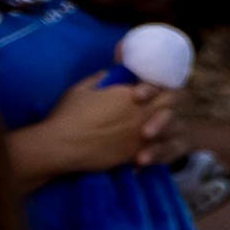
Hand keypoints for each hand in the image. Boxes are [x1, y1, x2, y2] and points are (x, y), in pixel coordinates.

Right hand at [27, 77, 174, 178]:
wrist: (60, 147)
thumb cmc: (68, 114)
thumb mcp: (82, 88)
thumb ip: (101, 78)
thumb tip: (110, 75)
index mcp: (130, 95)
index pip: (159, 86)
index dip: (158, 86)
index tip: (152, 88)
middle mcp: (140, 115)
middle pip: (168, 105)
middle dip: (166, 102)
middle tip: (158, 103)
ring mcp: (139, 137)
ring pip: (165, 128)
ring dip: (163, 124)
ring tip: (153, 124)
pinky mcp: (132, 155)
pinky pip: (153, 148)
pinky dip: (153, 144)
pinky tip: (145, 143)